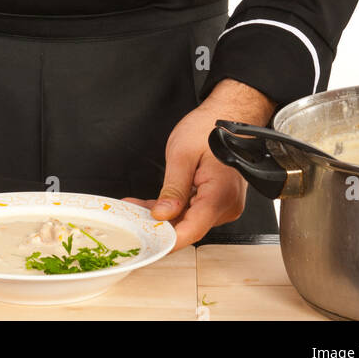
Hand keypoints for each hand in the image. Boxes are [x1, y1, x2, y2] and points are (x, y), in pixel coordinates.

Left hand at [122, 80, 274, 248]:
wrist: (228, 114)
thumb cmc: (209, 127)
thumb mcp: (183, 154)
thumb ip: (174, 189)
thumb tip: (162, 216)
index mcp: (220, 195)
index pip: (192, 230)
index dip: (167, 240)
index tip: (146, 243)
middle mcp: (227, 205)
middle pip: (189, 226)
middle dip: (159, 225)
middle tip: (130, 216)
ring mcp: (224, 204)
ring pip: (189, 219)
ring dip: (164, 216)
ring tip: (135, 206)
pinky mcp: (219, 200)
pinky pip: (194, 210)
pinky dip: (174, 208)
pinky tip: (152, 204)